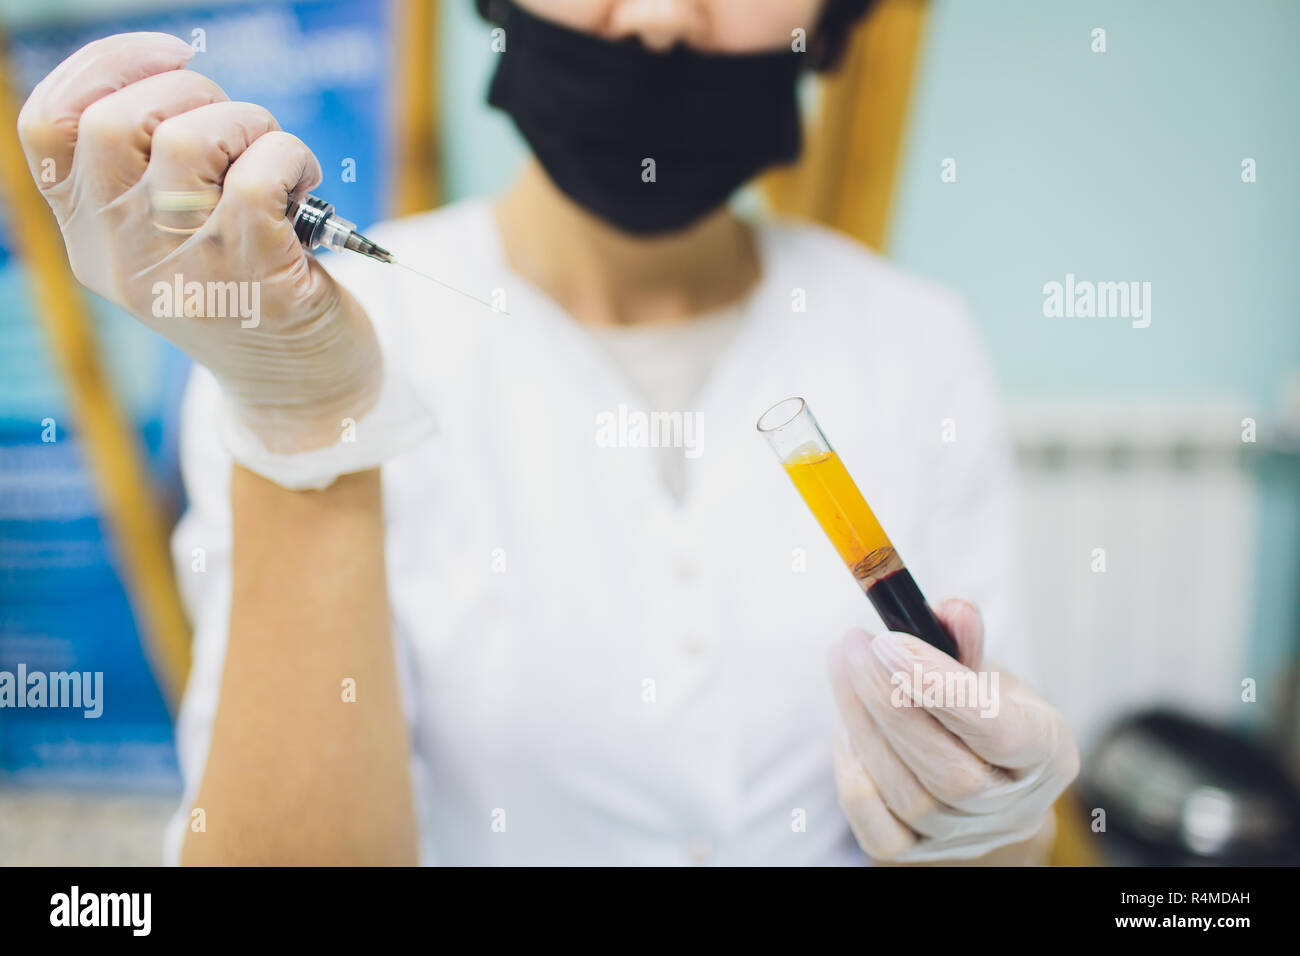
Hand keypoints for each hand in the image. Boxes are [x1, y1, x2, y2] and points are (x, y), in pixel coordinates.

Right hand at [17, 32, 381, 453]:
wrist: (302, 394)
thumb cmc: (247, 295)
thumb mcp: (172, 242)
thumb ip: (149, 175)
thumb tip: (171, 74)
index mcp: (92, 240)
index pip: (47, 128)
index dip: (105, 67)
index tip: (171, 58)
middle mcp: (126, 259)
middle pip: (112, 123)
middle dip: (190, 93)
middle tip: (240, 130)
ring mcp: (190, 274)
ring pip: (188, 142)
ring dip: (250, 124)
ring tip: (278, 158)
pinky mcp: (259, 282)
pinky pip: (260, 178)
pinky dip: (291, 157)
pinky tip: (304, 183)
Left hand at [829, 599, 1078, 861]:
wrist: (984, 776)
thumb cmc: (985, 712)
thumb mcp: (989, 669)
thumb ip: (966, 641)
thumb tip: (949, 611)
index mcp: (1047, 753)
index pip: (998, 731)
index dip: (941, 687)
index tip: (891, 641)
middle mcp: (1014, 808)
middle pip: (947, 771)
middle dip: (889, 701)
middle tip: (856, 646)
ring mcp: (966, 838)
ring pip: (905, 793)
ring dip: (862, 722)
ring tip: (843, 665)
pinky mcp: (918, 853)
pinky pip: (874, 823)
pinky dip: (852, 768)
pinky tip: (847, 720)